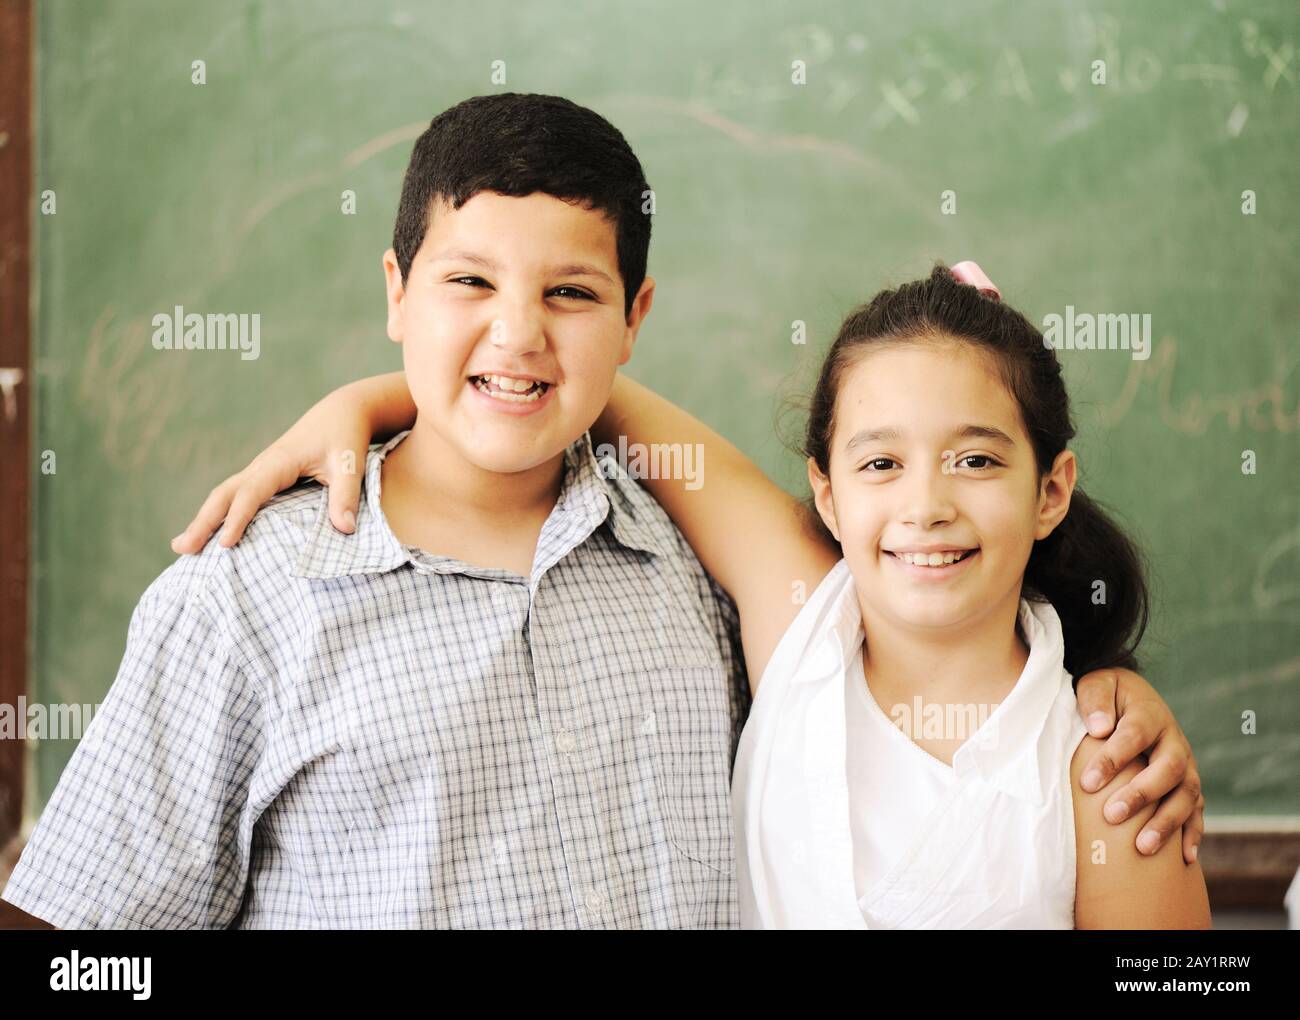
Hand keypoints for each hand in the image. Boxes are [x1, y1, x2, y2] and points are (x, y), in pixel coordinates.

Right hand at [170, 385, 373, 552]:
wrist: (342, 412)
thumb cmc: (346, 437)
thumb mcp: (350, 464)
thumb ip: (346, 495)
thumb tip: (344, 530)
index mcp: (279, 462)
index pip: (251, 492)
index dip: (238, 518)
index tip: (224, 545)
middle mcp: (262, 466)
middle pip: (224, 494)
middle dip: (203, 521)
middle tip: (182, 549)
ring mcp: (260, 471)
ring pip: (224, 495)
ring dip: (204, 519)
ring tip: (183, 548)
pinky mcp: (265, 478)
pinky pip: (236, 497)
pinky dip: (219, 515)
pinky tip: (211, 536)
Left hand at [1074, 667, 1203, 863]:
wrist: (1130, 696)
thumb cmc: (1107, 695)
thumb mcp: (1097, 684)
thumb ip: (1095, 700)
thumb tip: (1100, 727)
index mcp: (1149, 714)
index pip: (1133, 736)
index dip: (1112, 759)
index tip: (1087, 783)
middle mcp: (1174, 741)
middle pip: (1168, 769)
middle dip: (1141, 794)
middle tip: (1111, 815)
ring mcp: (1186, 764)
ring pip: (1187, 794)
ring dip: (1167, 822)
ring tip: (1142, 847)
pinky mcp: (1187, 784)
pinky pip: (1197, 810)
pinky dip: (1193, 833)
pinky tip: (1183, 857)